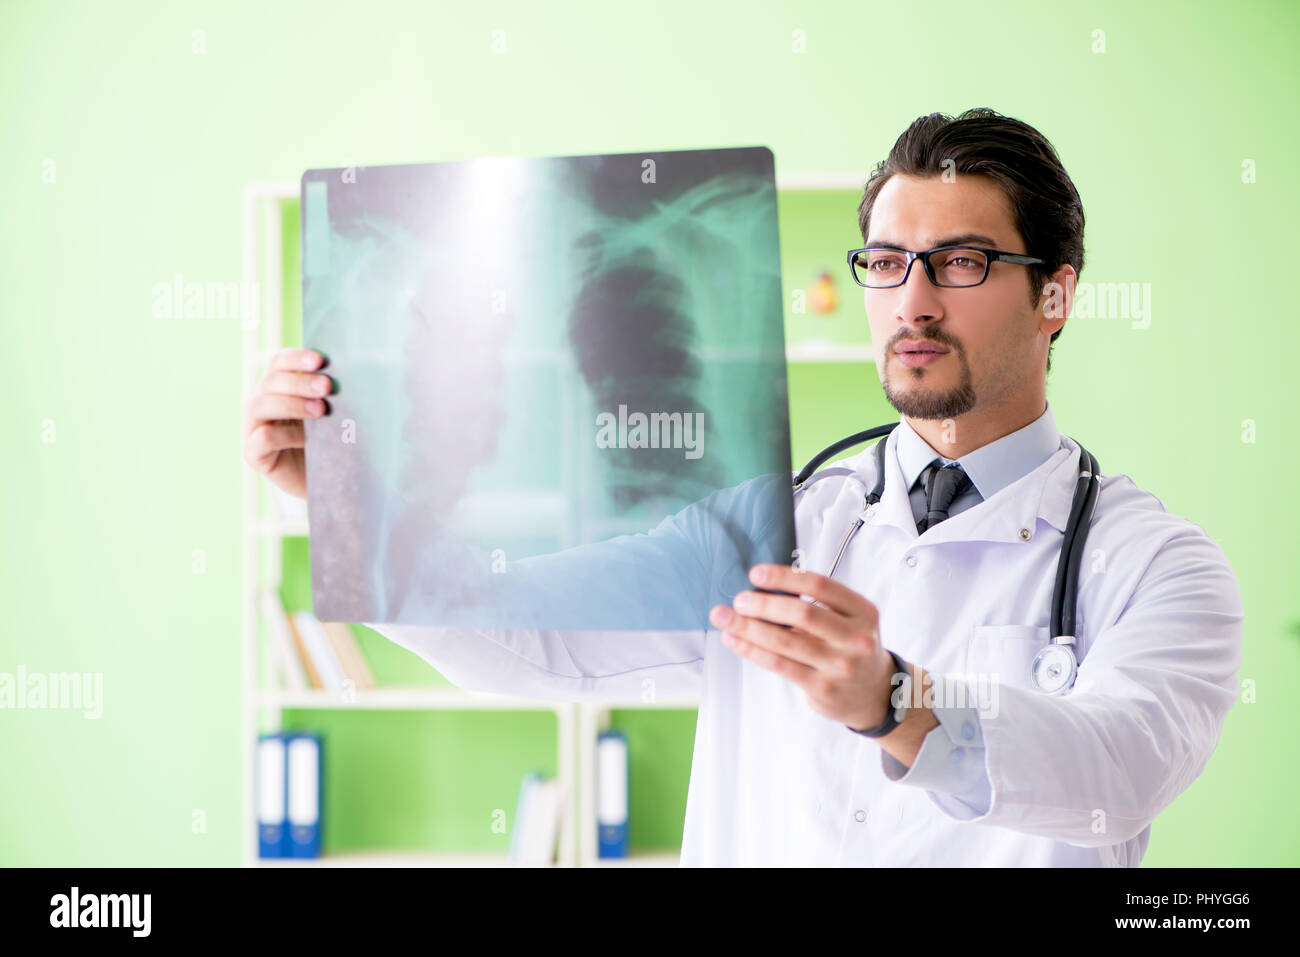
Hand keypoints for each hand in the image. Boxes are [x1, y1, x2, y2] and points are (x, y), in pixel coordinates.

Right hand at [241, 348, 331, 499]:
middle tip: (327, 387)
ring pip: (260, 405)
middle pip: (271, 381)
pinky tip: (306, 440)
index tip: (320, 360)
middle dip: (300, 381)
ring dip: (291, 404)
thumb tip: (349, 373)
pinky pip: (262, 438)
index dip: (296, 357)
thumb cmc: (330, 442)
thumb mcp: (332, 415)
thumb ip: (330, 395)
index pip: (279, 363)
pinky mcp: (253, 454)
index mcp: (278, 388)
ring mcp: (252, 428)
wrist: (326, 482)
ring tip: (320, 410)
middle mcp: (261, 404)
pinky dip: (284, 435)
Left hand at [708, 563, 899, 731]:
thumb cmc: (850, 647)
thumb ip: (817, 604)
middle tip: (738, 599)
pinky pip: (780, 665)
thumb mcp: (849, 620)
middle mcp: (856, 638)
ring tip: (724, 617)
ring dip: (749, 627)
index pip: (820, 586)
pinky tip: (734, 640)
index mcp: (862, 611)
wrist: (875, 694)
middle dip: (764, 604)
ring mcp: (840, 665)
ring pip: (786, 641)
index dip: (785, 577)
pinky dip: (752, 650)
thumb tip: (761, 589)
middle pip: (802, 613)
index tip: (756, 573)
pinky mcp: (822, 688)